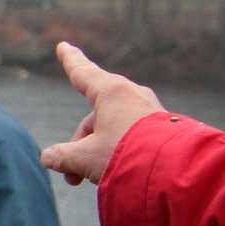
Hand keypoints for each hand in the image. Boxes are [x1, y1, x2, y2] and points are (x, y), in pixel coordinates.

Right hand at [40, 42, 163, 185]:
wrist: (176, 170)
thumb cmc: (127, 156)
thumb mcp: (85, 158)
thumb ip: (62, 156)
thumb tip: (48, 157)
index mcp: (111, 92)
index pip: (83, 73)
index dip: (70, 61)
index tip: (63, 46)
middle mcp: (132, 95)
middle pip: (94, 116)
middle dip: (79, 146)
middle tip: (71, 176)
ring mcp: (150, 111)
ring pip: (112, 128)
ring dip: (97, 152)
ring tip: (93, 179)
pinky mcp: (164, 127)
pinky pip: (131, 135)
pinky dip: (118, 151)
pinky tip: (120, 172)